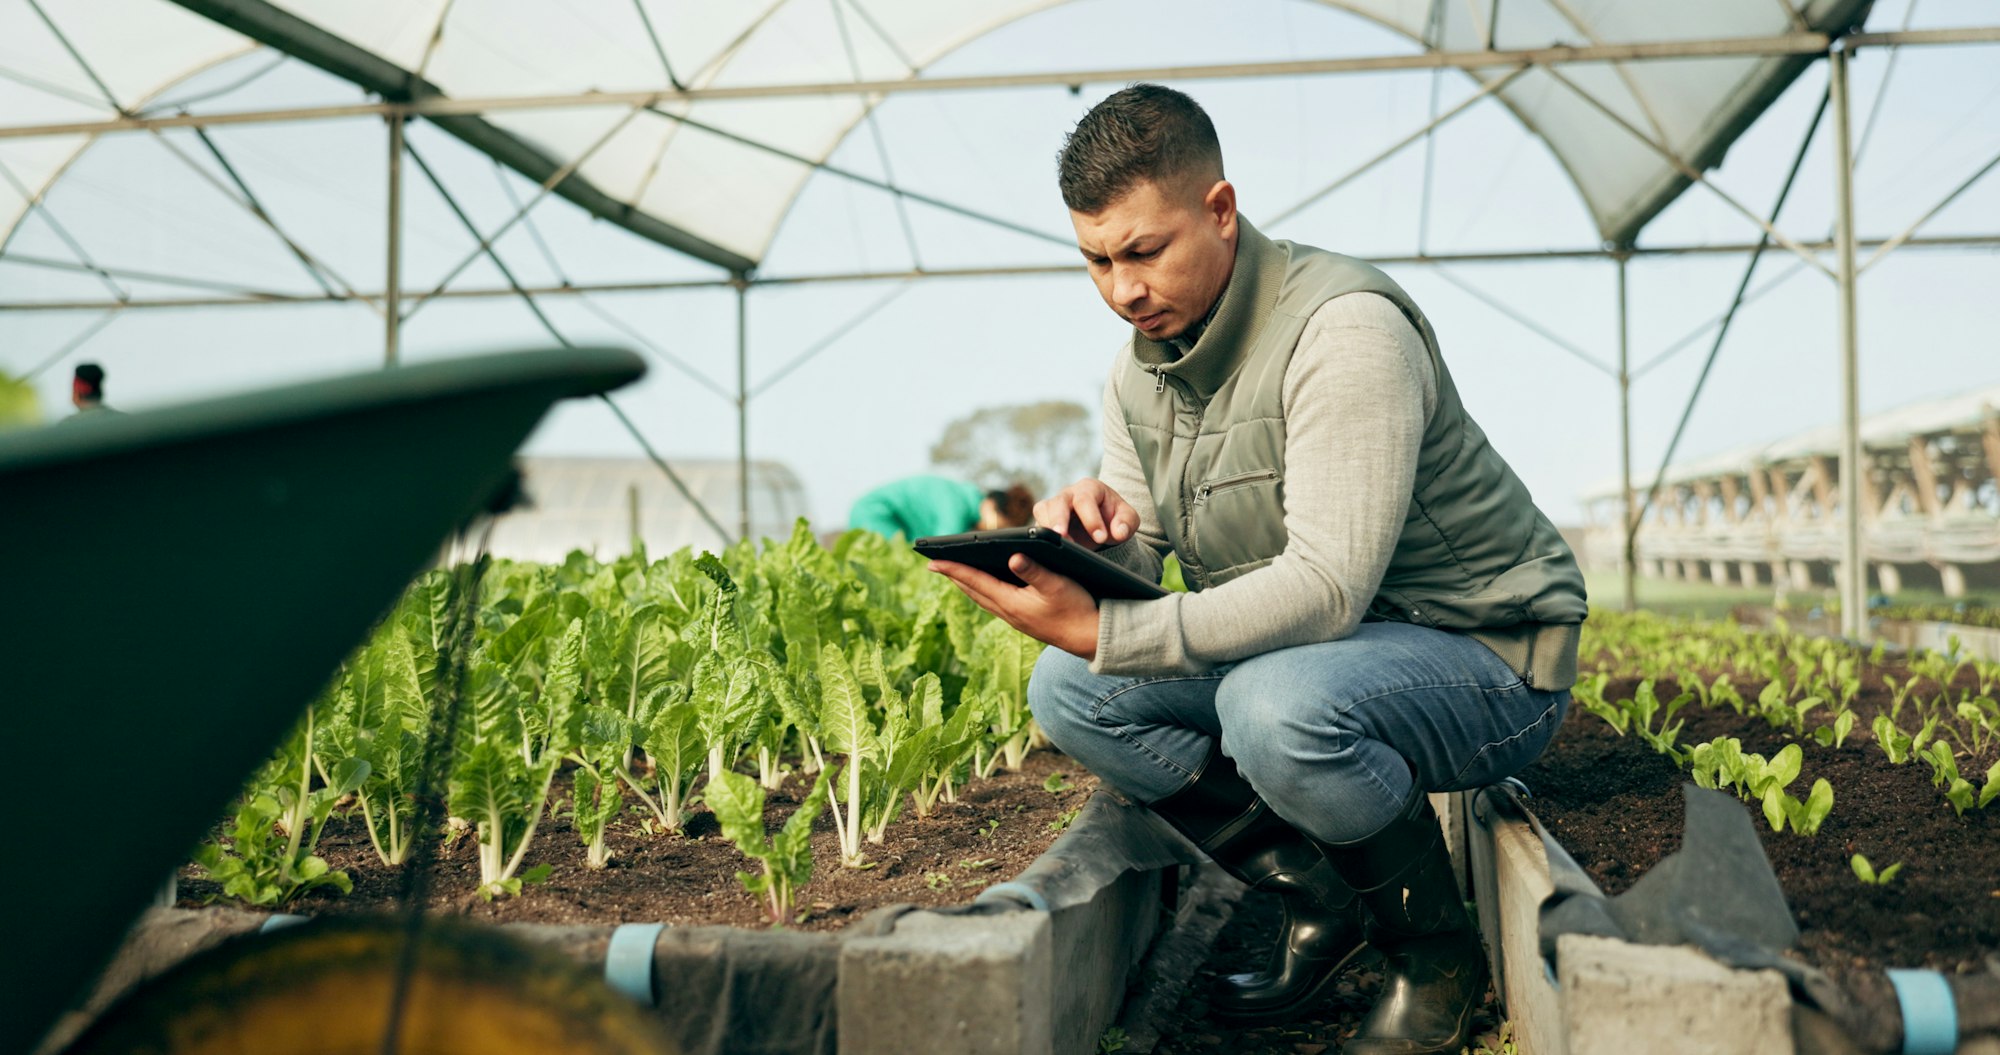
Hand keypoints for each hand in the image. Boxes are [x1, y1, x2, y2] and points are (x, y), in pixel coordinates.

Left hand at [928, 554, 1098, 659]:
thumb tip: (1013, 556)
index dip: (953, 569)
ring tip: (955, 573)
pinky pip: (994, 603)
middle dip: (954, 576)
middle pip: (973, 591)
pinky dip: (983, 592)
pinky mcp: (1023, 621)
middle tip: (936, 563)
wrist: (1090, 638)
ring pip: (982, 598)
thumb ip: (1034, 570)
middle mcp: (1008, 612)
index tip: (932, 561)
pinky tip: (987, 587)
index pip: (974, 581)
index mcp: (1011, 602)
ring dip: (967, 585)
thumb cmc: (1076, 609)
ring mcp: (1015, 618)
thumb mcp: (1057, 585)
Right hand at [1035, 478, 1139, 550]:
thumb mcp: (1128, 518)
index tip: (1100, 537)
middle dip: (1059, 519)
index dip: (1091, 519)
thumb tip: (1119, 532)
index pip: (1085, 500)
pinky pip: (1037, 526)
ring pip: (1042, 511)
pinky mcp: (1045, 522)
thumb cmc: (1114, 518)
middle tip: (1062, 537)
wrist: (1103, 525)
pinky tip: (1049, 550)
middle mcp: (1068, 495)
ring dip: (1047, 528)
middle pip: (1058, 502)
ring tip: (1056, 545)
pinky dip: (1042, 537)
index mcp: (1089, 488)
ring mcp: (1054, 507)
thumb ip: (1127, 523)